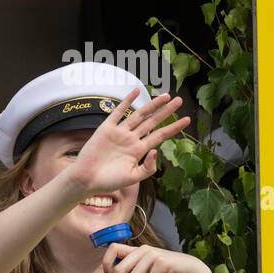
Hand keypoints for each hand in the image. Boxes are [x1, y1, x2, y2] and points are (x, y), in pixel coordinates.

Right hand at [65, 89, 189, 196]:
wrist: (86, 179)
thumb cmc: (108, 181)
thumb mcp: (133, 177)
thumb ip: (148, 167)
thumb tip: (156, 150)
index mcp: (138, 150)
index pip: (160, 135)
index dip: (174, 127)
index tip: (187, 120)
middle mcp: (131, 139)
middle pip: (152, 122)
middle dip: (166, 111)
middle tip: (180, 100)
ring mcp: (119, 133)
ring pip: (139, 115)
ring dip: (152, 105)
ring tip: (166, 96)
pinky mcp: (106, 128)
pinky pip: (118, 112)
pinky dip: (127, 101)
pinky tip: (136, 91)